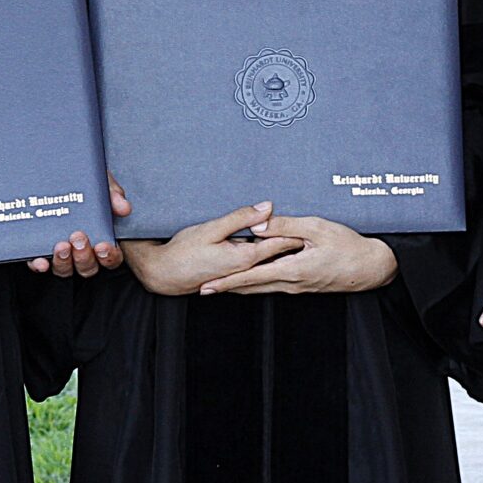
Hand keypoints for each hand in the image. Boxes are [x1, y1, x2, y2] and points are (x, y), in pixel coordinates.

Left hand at [28, 174, 132, 277]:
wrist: (55, 170)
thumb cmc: (82, 181)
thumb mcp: (100, 183)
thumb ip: (112, 194)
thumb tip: (123, 207)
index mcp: (101, 238)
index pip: (110, 258)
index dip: (108, 257)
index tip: (102, 245)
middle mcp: (81, 250)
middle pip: (87, 267)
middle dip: (84, 256)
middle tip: (78, 237)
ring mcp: (60, 252)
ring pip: (65, 270)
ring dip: (64, 262)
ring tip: (61, 245)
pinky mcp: (39, 248)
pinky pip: (39, 264)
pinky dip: (39, 265)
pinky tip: (40, 260)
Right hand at [121, 202, 303, 297]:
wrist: (165, 275)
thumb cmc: (184, 251)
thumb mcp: (212, 229)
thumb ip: (241, 218)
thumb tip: (266, 207)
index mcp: (245, 257)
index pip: (279, 242)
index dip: (297, 231)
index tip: (316, 225)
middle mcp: (246, 268)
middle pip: (278, 254)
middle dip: (296, 243)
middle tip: (317, 233)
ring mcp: (240, 273)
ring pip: (269, 262)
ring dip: (284, 252)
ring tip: (304, 242)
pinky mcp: (232, 274)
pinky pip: (257, 267)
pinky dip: (269, 260)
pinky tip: (275, 255)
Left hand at [199, 215, 394, 296]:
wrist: (372, 268)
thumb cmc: (348, 247)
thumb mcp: (316, 228)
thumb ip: (284, 226)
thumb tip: (257, 225)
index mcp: (291, 269)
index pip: (251, 277)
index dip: (227, 281)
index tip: (207, 285)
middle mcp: (291, 283)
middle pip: (252, 288)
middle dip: (227, 288)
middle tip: (204, 289)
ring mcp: (297, 287)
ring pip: (262, 288)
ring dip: (240, 287)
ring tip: (220, 286)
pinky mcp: (304, 286)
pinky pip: (274, 286)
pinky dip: (257, 284)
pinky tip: (251, 279)